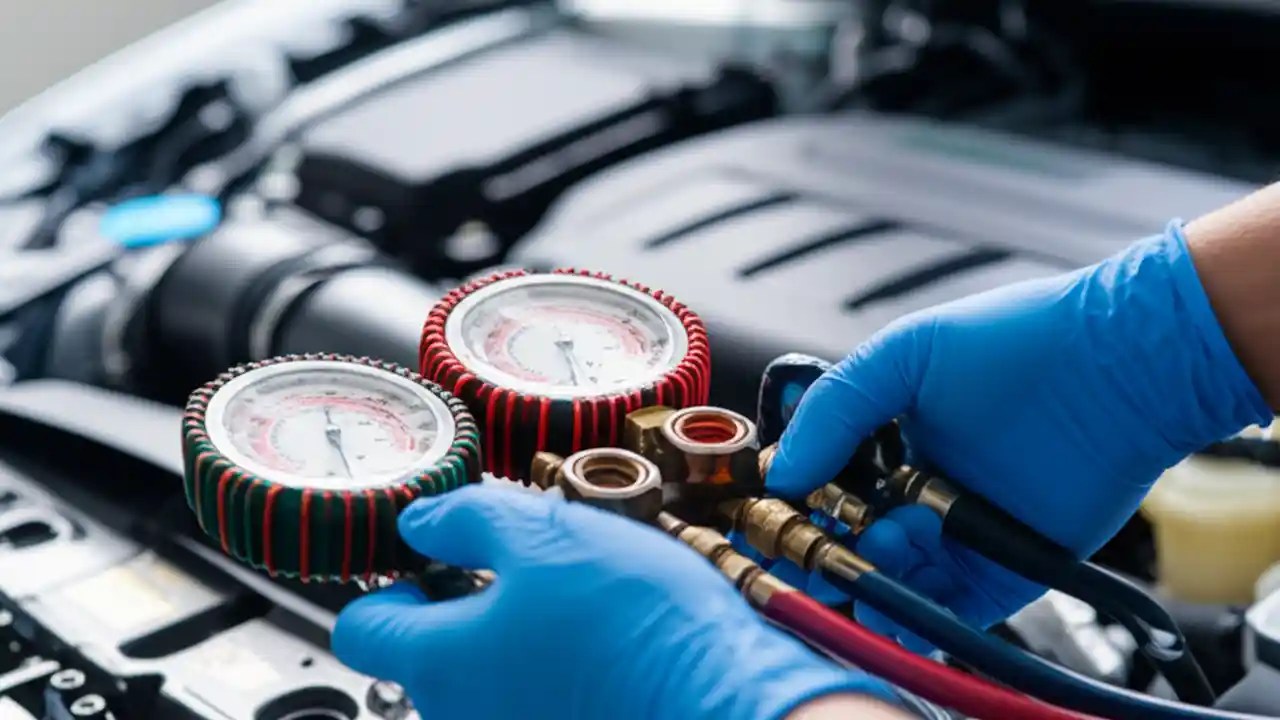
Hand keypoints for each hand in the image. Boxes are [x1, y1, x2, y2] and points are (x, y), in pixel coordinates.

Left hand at [331, 485, 896, 719]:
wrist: (730, 702)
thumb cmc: (639, 625)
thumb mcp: (544, 532)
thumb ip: (466, 519)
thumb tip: (422, 521)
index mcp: (441, 662)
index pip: (364, 626)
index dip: (392, 580)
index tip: (432, 556)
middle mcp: (465, 717)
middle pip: (430, 656)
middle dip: (468, 606)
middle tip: (530, 566)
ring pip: (491, 680)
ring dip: (520, 638)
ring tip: (582, 603)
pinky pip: (538, 703)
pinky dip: (559, 671)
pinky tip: (608, 644)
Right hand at [766, 222, 1269, 648]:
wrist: (1117, 364)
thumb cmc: (1018, 342)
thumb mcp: (903, 354)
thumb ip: (835, 409)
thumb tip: (782, 471)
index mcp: (893, 441)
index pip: (827, 486)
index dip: (798, 504)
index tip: (773, 514)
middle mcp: (923, 490)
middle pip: (853, 541)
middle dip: (823, 553)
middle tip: (807, 553)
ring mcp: (964, 533)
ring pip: (895, 581)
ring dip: (869, 580)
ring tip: (875, 556)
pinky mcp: (1007, 569)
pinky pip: (950, 609)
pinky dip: (916, 615)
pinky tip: (897, 596)